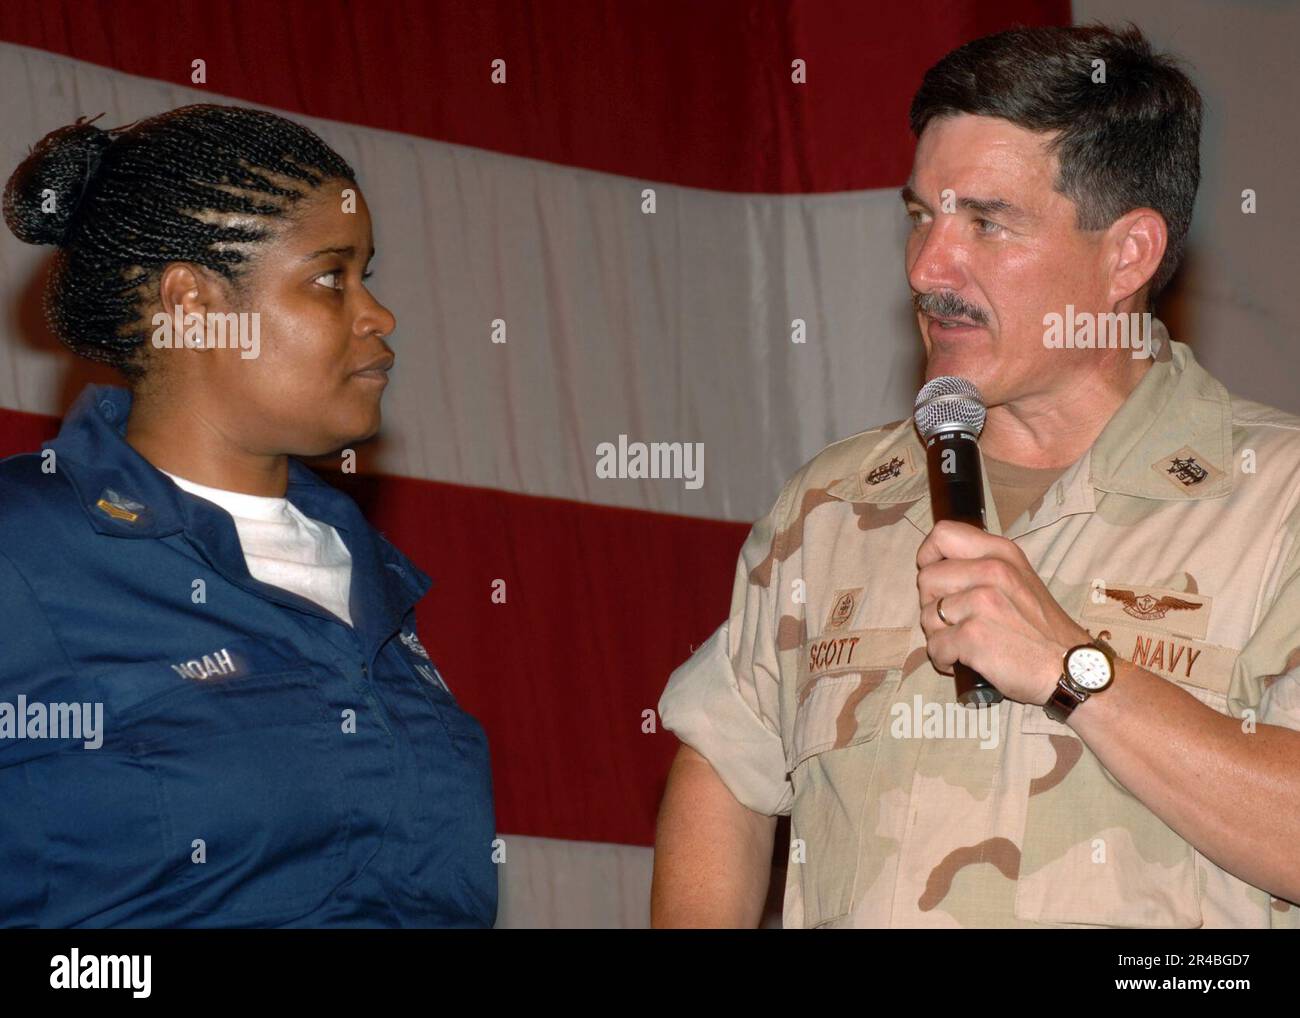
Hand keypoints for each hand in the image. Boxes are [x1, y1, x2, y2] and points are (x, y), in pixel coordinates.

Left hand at [916, 520, 1091, 704]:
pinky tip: (964, 662)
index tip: (937, 579)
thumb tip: (938, 565)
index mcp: (1002, 553)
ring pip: (926, 615)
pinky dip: (944, 659)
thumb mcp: (1021, 580)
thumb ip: (985, 566)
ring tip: (964, 644)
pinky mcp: (973, 635)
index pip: (942, 534)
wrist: (1073, 669)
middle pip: (926, 578)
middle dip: (932, 604)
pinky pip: (934, 647)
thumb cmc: (1042, 630)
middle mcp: (992, 571)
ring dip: (939, 636)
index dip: (928, 557)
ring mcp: (982, 602)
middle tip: (955, 622)